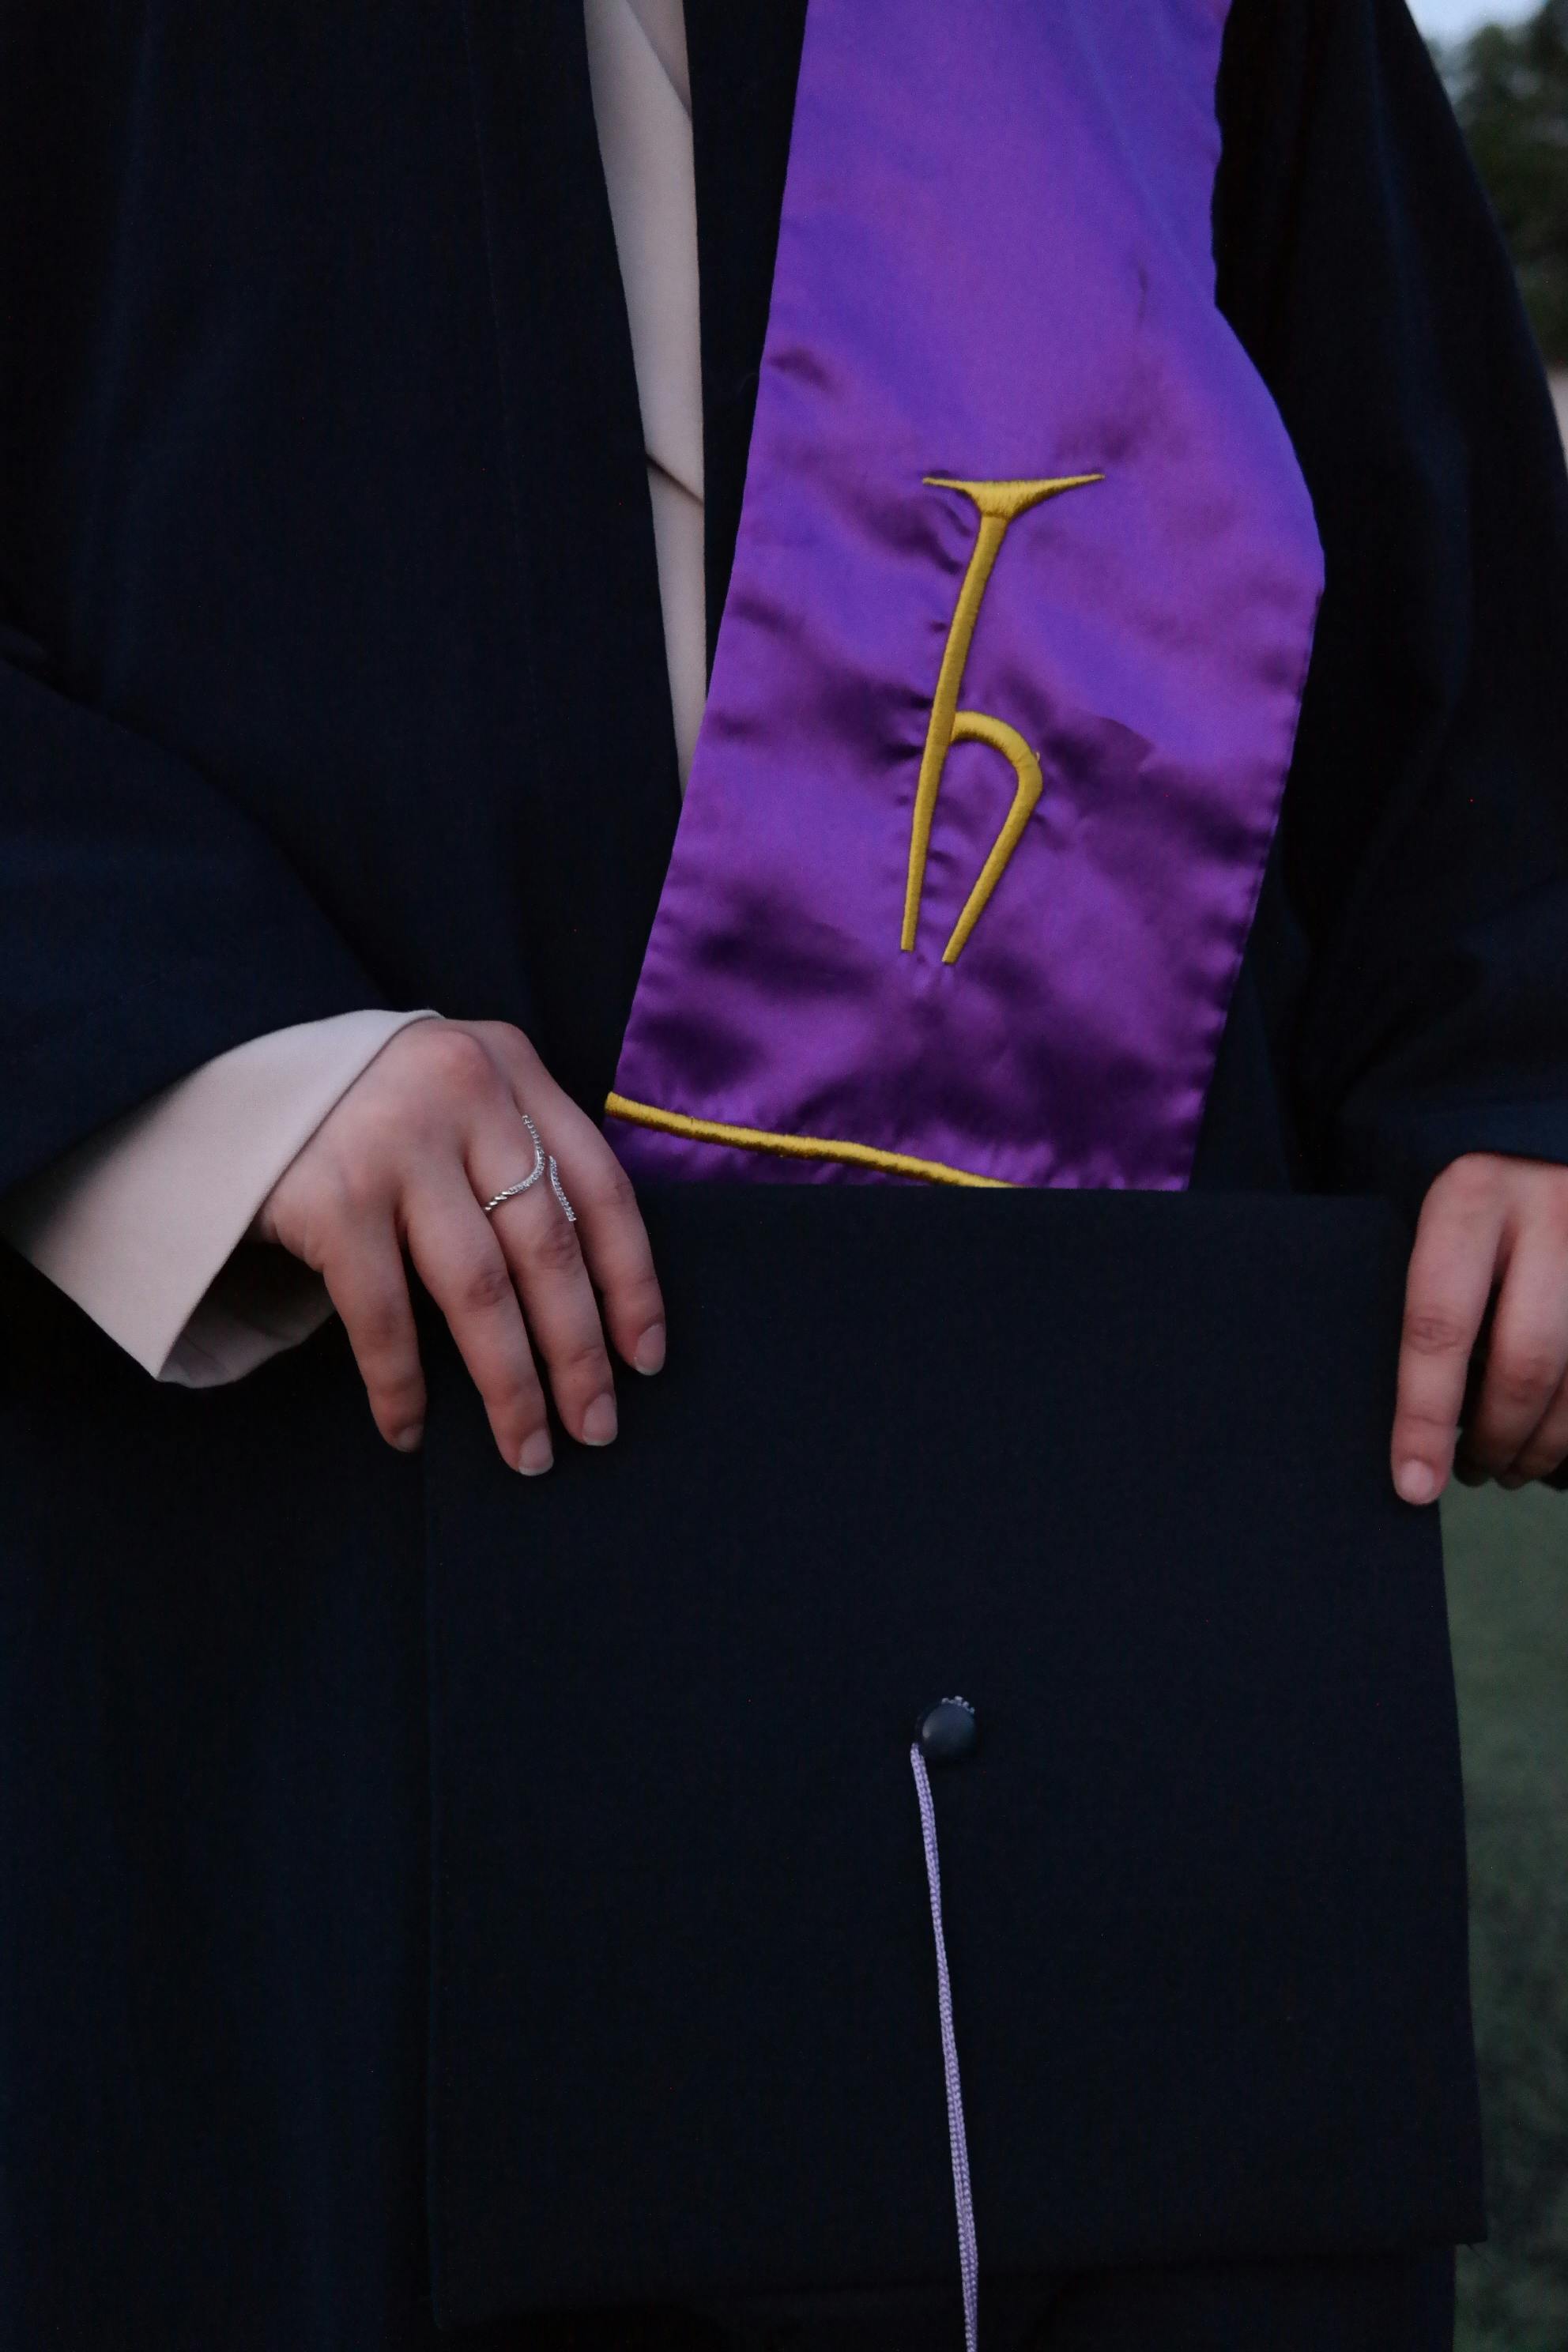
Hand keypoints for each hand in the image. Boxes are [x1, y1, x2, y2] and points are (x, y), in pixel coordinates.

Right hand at [252, 1019, 664, 1472]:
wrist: (224, 1074)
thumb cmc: (367, 1107)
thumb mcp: (458, 1098)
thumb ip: (521, 1155)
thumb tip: (592, 1302)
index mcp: (512, 1067)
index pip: (601, 1189)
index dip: (632, 1284)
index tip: (644, 1360)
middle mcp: (463, 1092)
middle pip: (548, 1248)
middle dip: (579, 1354)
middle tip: (596, 1429)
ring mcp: (394, 1142)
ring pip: (479, 1290)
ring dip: (510, 1385)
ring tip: (527, 1450)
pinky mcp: (328, 1194)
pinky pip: (383, 1314)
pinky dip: (400, 1383)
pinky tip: (409, 1429)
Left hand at [1392, 1152, 1567, 1502]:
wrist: (1551, 1157)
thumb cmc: (1475, 1220)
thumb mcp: (1439, 1235)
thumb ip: (1432, 1312)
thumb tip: (1413, 1439)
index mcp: (1471, 1197)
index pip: (1438, 1324)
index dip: (1423, 1416)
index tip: (1414, 1485)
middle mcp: (1552, 1210)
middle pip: (1527, 1362)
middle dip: (1496, 1438)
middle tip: (1472, 1471)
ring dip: (1545, 1448)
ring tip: (1511, 1466)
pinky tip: (1556, 1451)